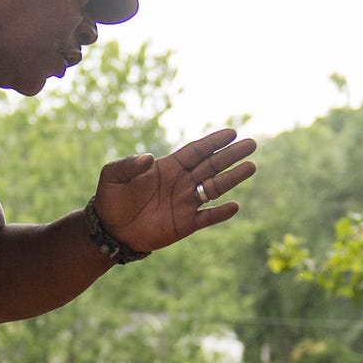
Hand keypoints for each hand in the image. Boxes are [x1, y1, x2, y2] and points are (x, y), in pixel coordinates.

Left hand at [92, 126, 258, 254]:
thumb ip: (128, 164)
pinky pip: (208, 217)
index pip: (196, 151)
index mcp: (168, 168)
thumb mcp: (112, 176)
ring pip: (214, 188)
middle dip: (230, 155)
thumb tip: (149, 158)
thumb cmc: (110, 199)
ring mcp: (185, 203)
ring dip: (233, 178)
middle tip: (251, 144)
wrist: (110, 230)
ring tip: (251, 166)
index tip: (231, 132)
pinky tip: (235, 205)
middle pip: (211, 166)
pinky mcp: (185, 224)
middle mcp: (181, 183)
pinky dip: (221, 213)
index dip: (213, 142)